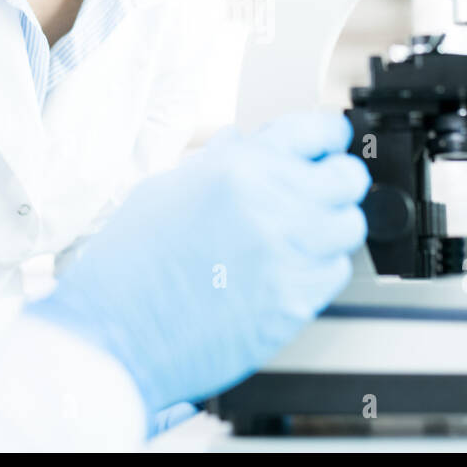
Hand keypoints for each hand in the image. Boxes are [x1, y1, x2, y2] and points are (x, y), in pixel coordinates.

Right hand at [26, 111, 368, 416]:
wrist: (116, 335)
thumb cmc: (128, 267)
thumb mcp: (164, 189)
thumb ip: (216, 161)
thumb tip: (244, 141)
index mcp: (237, 168)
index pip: (319, 130)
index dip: (326, 137)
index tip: (326, 145)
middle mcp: (271, 204)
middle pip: (350, 177)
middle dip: (334, 181)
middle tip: (313, 193)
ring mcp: (288, 255)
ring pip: (350, 226)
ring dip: (329, 228)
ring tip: (294, 237)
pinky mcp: (295, 302)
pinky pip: (335, 273)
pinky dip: (318, 270)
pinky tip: (284, 273)